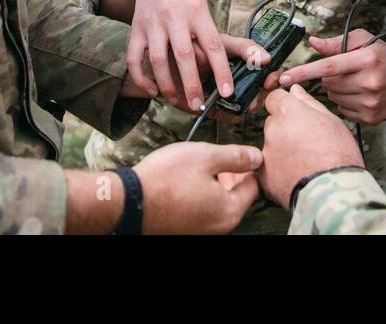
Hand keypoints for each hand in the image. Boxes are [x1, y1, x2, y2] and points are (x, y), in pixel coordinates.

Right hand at [118, 0, 266, 110]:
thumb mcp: (209, 10)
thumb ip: (233, 39)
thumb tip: (264, 59)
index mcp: (198, 13)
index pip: (213, 45)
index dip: (221, 70)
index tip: (227, 92)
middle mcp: (175, 18)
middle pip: (184, 55)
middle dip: (192, 83)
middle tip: (198, 106)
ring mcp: (153, 24)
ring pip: (158, 60)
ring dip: (167, 84)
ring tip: (177, 101)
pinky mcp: (136, 30)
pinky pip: (135, 59)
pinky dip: (142, 78)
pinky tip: (152, 91)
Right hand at [135, 142, 261, 233]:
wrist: (130, 202)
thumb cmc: (165, 180)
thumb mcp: (205, 156)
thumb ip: (235, 156)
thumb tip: (256, 157)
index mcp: (230, 210)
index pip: (253, 187)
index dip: (248, 167)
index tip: (239, 155)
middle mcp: (220, 226)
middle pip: (236, 197)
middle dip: (230, 176)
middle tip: (217, 158)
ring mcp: (202, 231)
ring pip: (217, 204)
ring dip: (214, 186)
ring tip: (198, 168)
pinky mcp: (185, 230)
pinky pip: (201, 211)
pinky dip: (199, 197)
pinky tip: (186, 183)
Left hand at [258, 85, 362, 209]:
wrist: (335, 192)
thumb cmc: (339, 158)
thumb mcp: (333, 122)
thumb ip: (309, 104)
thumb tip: (296, 92)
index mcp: (289, 112)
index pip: (275, 98)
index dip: (284, 105)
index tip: (292, 113)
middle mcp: (273, 129)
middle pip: (273, 122)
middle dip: (284, 129)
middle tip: (305, 142)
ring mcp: (266, 153)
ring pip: (270, 145)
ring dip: (281, 150)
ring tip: (303, 162)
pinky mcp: (263, 176)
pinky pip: (267, 168)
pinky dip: (277, 171)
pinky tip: (295, 174)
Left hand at [263, 30, 385, 124]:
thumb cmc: (383, 55)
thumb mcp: (363, 40)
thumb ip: (335, 42)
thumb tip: (312, 42)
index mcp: (366, 60)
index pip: (328, 67)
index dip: (304, 73)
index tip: (284, 78)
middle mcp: (369, 82)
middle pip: (328, 83)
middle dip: (328, 77)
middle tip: (344, 71)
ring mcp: (371, 103)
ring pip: (333, 97)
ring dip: (336, 90)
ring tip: (354, 82)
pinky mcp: (371, 118)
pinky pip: (342, 110)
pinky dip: (344, 102)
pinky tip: (359, 94)